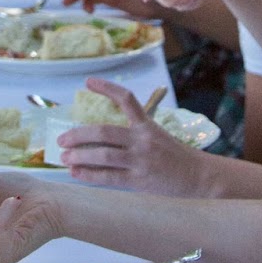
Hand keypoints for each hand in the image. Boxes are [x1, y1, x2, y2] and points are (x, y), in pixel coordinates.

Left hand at [57, 78, 198, 194]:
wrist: (199, 179)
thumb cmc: (175, 158)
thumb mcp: (157, 137)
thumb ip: (134, 135)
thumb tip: (100, 137)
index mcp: (147, 125)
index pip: (126, 99)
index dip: (106, 88)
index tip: (88, 82)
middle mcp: (142, 140)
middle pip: (104, 132)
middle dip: (79, 134)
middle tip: (61, 138)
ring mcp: (140, 160)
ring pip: (103, 155)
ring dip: (80, 155)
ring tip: (64, 157)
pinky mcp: (139, 181)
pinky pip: (109, 177)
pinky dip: (90, 174)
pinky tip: (76, 173)